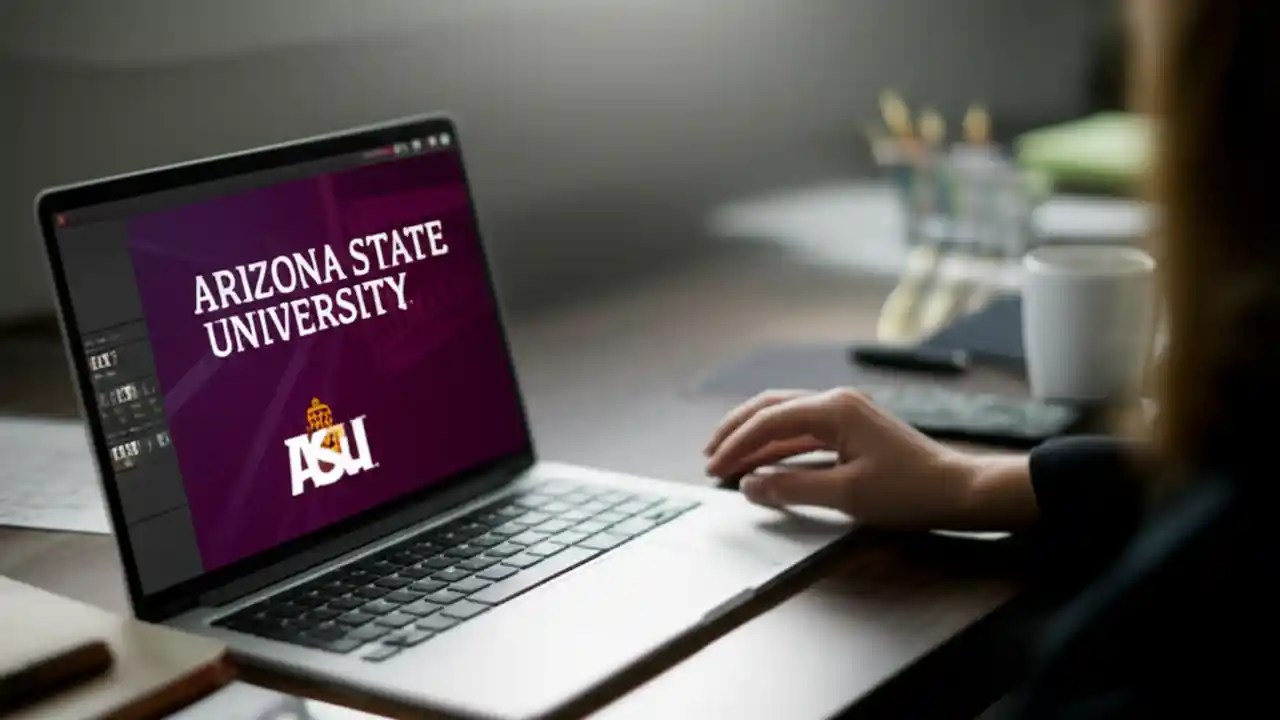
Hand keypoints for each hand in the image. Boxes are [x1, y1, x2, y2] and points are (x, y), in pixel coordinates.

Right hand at [703, 388, 1036, 529]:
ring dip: (755, 438)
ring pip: (786, 418)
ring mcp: (846, 414)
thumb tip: (748, 484)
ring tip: (728, 460)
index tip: (712, 469)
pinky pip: (804, 432)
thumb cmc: (909, 493)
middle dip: (737, 431)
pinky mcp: (854, 430)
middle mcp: (837, 403)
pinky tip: (765, 464)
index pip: (769, 420)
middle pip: (771, 407)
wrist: (960, 491)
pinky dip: (778, 446)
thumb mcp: (847, 495)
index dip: (736, 445)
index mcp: (834, 409)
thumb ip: (791, 487)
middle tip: (709, 456)